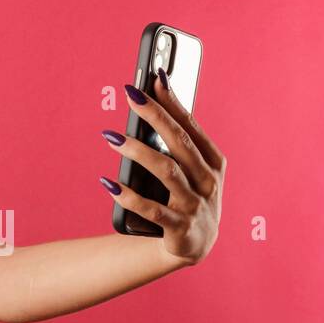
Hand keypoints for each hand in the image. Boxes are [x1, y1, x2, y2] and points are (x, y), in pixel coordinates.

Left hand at [101, 71, 227, 265]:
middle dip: (155, 115)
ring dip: (137, 151)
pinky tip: (109, 184)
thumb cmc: (189, 197)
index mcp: (214, 162)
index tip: (155, 76)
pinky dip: (129, 196)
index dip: (173, 100)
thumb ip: (178, 142)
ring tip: (111, 136)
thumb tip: (152, 101)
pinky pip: (151, 210)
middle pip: (179, 142)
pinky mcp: (180, 229)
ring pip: (166, 172)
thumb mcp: (192, 170)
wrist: (196, 246)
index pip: (191, 125)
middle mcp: (208, 181)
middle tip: (130, 95)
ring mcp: (195, 206)